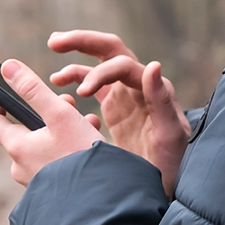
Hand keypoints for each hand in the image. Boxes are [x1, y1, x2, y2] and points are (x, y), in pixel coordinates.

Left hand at [0, 59, 105, 186]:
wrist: (103, 204)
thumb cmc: (81, 156)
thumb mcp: (60, 115)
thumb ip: (33, 89)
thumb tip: (7, 67)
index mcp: (17, 147)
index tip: (9, 91)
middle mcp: (22, 167)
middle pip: (25, 130)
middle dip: (46, 112)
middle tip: (69, 103)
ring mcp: (37, 181)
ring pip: (44, 145)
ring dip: (62, 128)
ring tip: (88, 121)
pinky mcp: (54, 191)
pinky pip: (56, 162)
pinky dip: (69, 148)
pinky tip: (93, 142)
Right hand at [48, 30, 191, 196]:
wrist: (168, 182)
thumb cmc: (173, 162)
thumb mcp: (170, 135)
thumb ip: (161, 100)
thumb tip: (153, 65)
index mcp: (152, 89)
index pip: (122, 65)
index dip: (99, 74)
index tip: (81, 93)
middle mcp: (140, 85)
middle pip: (109, 50)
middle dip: (82, 41)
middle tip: (54, 42)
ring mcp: (127, 93)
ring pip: (99, 62)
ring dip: (76, 54)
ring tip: (52, 50)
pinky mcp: (116, 106)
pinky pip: (94, 83)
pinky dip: (75, 77)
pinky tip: (57, 83)